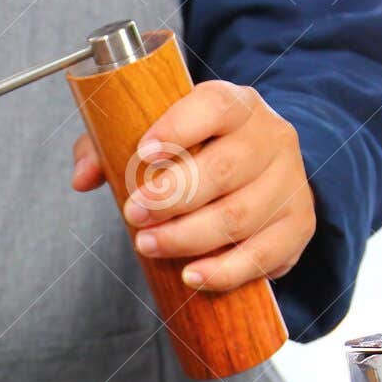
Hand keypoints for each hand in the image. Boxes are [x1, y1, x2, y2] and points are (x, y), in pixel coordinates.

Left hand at [71, 81, 314, 290]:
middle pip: (225, 168)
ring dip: (188, 238)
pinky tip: (191, 276)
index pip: (215, 105)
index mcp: (237, 105)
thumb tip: (83, 177)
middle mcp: (271, 138)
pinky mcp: (299, 226)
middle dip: (172, 197)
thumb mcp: (158, 137)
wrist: (266, 174)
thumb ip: (111, 147)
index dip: (179, 127)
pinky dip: (224, 271)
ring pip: (240, 216)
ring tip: (148, 246)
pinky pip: (263, 255)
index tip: (143, 152)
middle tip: (134, 215)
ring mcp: (290, 183)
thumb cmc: (201, 153)